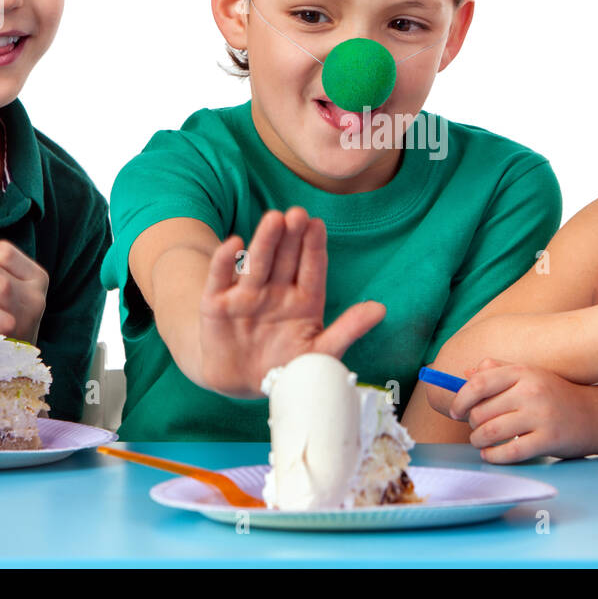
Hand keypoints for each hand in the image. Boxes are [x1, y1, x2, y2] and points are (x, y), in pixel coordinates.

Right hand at [197, 206, 385, 397]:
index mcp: (304, 300)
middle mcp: (276, 291)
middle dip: (291, 236)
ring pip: (257, 264)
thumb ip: (348, 330)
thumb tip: (381, 308)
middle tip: (297, 214)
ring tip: (274, 219)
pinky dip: (225, 261)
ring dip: (265, 242)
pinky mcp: (216, 305)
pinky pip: (220, 279)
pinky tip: (234, 242)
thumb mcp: (319, 353)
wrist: (239, 384)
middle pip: (285, 259)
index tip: (317, 225)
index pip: (311, 268)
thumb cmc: (284, 366)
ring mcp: (246, 296)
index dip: (314, 247)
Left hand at [449, 358, 597, 462]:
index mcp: (523, 372)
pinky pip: (509, 452)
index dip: (460, 399)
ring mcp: (540, 416)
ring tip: (481, 442)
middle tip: (476, 429)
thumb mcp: (530, 375)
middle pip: (482, 411)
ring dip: (478, 441)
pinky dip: (493, 456)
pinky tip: (491, 454)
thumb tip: (465, 375)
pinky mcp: (548, 440)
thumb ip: (498, 371)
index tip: (454, 411)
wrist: (596, 415)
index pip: (478, 383)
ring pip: (490, 432)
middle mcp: (531, 391)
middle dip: (472, 424)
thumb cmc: (556, 395)